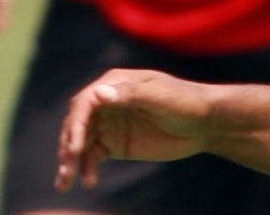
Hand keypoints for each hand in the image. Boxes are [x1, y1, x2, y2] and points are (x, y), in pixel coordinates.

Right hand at [58, 69, 215, 192]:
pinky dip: (87, 168)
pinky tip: (88, 182)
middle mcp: (105, 102)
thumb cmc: (185, 102)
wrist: (206, 123)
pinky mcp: (115, 143)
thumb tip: (99, 94)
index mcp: (113, 84)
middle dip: (68, 146)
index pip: (85, 103)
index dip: (75, 125)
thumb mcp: (160, 97)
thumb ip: (131, 95)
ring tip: (64, 183)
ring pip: (81, 141)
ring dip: (70, 160)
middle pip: (77, 123)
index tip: (74, 149)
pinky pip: (94, 156)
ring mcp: (109, 123)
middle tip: (65, 171)